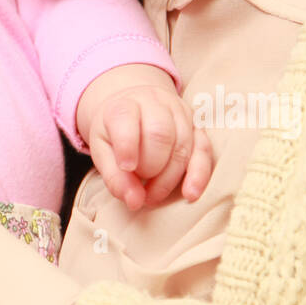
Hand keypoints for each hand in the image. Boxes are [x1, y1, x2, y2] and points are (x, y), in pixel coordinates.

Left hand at [78, 68, 211, 208]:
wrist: (134, 105)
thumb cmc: (114, 132)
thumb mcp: (101, 149)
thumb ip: (113, 176)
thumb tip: (134, 201)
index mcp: (124, 105)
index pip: (126, 119)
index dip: (127, 146)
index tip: (126, 168)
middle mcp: (154, 103)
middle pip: (160, 133)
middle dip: (151, 168)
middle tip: (140, 187)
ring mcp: (179, 112)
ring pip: (183, 144)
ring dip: (170, 178)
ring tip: (153, 195)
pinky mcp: (197, 125)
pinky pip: (204, 149)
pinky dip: (199, 174)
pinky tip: (190, 193)